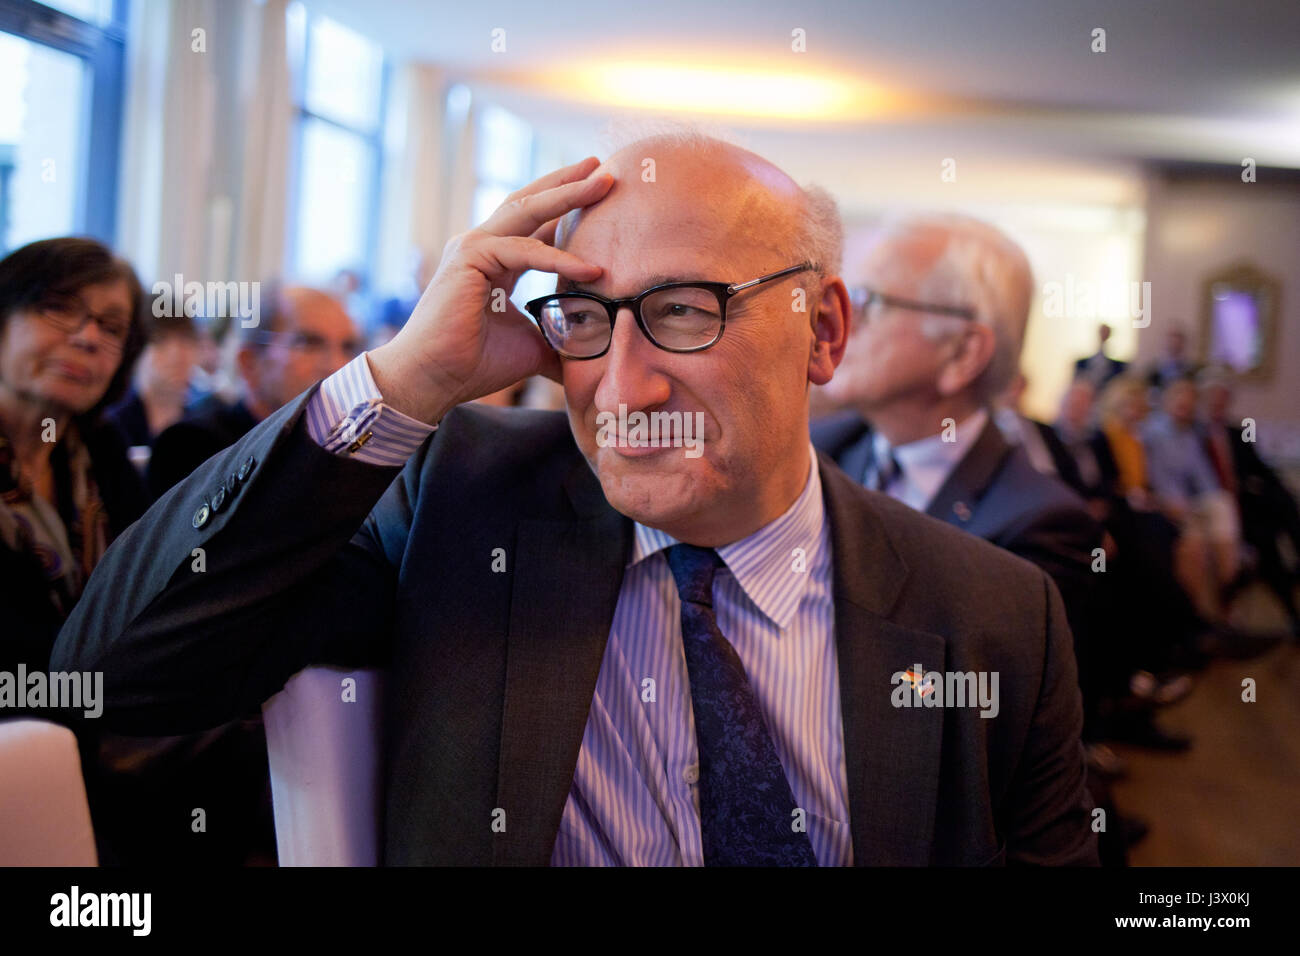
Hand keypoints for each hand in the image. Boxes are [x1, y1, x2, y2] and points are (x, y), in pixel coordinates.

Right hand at [368, 157, 612, 422]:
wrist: (433, 380)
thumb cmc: (474, 364)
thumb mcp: (532, 347)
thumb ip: (560, 341)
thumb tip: (594, 358)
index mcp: (494, 261)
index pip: (535, 224)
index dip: (566, 207)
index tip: (601, 191)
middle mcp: (481, 246)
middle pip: (531, 202)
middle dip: (568, 183)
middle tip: (603, 166)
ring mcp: (472, 247)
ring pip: (527, 211)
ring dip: (568, 195)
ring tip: (604, 182)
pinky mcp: (469, 258)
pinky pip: (523, 251)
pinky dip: (558, 257)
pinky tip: (592, 268)